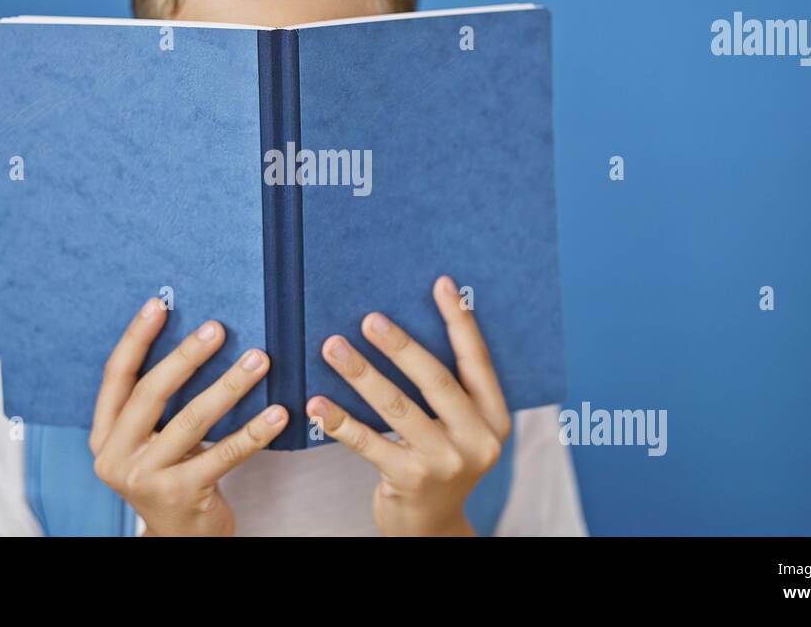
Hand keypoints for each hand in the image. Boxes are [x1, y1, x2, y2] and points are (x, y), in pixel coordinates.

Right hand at [89, 298, 288, 535]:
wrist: (180, 537)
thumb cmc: (171, 473)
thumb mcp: (151, 439)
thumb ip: (157, 402)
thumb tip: (195, 336)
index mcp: (104, 434)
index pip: (116, 376)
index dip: (136, 338)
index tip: (159, 304)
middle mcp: (116, 456)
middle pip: (152, 393)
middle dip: (187, 356)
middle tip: (218, 329)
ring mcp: (146, 478)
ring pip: (192, 420)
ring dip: (230, 385)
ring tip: (259, 359)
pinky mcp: (181, 495)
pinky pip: (224, 455)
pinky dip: (254, 432)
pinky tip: (277, 413)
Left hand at [306, 276, 511, 535]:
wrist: (431, 526)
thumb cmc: (438, 461)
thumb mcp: (459, 428)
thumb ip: (449, 390)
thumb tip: (405, 326)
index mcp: (494, 418)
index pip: (477, 361)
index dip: (460, 321)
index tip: (441, 284)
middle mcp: (477, 440)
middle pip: (435, 380)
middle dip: (400, 345)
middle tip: (369, 318)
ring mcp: (445, 462)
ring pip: (397, 407)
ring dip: (361, 373)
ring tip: (333, 347)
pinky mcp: (410, 480)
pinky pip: (368, 442)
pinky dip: (339, 421)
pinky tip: (315, 404)